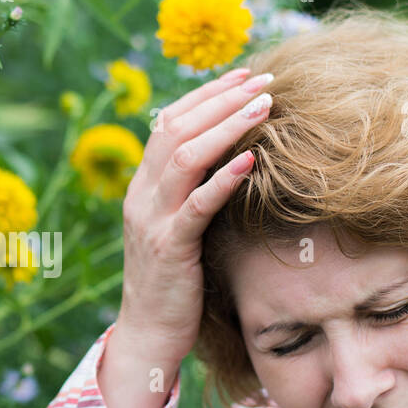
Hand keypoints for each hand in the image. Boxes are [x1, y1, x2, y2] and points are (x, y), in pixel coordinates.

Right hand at [114, 66, 272, 366]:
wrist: (148, 333)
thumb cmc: (174, 282)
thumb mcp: (179, 227)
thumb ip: (193, 192)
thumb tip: (232, 157)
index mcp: (143, 186)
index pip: (168, 122)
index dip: (206, 94)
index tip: (244, 73)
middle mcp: (142, 195)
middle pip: (176, 128)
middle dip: (222, 98)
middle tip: (264, 78)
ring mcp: (153, 221)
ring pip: (185, 158)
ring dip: (227, 126)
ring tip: (265, 104)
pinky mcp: (170, 249)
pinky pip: (196, 206)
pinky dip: (223, 179)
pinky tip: (251, 160)